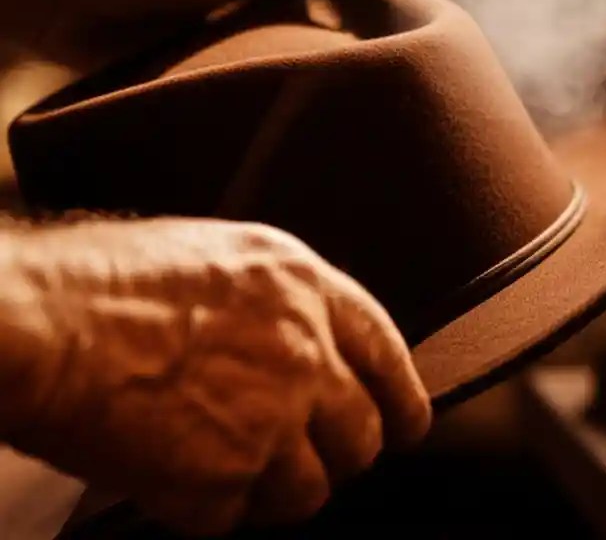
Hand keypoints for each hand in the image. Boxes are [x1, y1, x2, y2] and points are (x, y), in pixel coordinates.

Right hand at [0, 217, 430, 535]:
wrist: (33, 324)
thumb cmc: (95, 282)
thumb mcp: (214, 257)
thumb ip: (274, 304)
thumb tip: (297, 343)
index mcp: (304, 289)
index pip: (389, 355)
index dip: (402, 398)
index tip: (403, 422)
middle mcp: (304, 354)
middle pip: (363, 434)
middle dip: (338, 454)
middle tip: (302, 457)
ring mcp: (269, 421)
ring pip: (310, 490)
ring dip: (276, 490)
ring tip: (227, 469)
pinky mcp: (222, 480)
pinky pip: (237, 519)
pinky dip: (208, 510)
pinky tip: (172, 476)